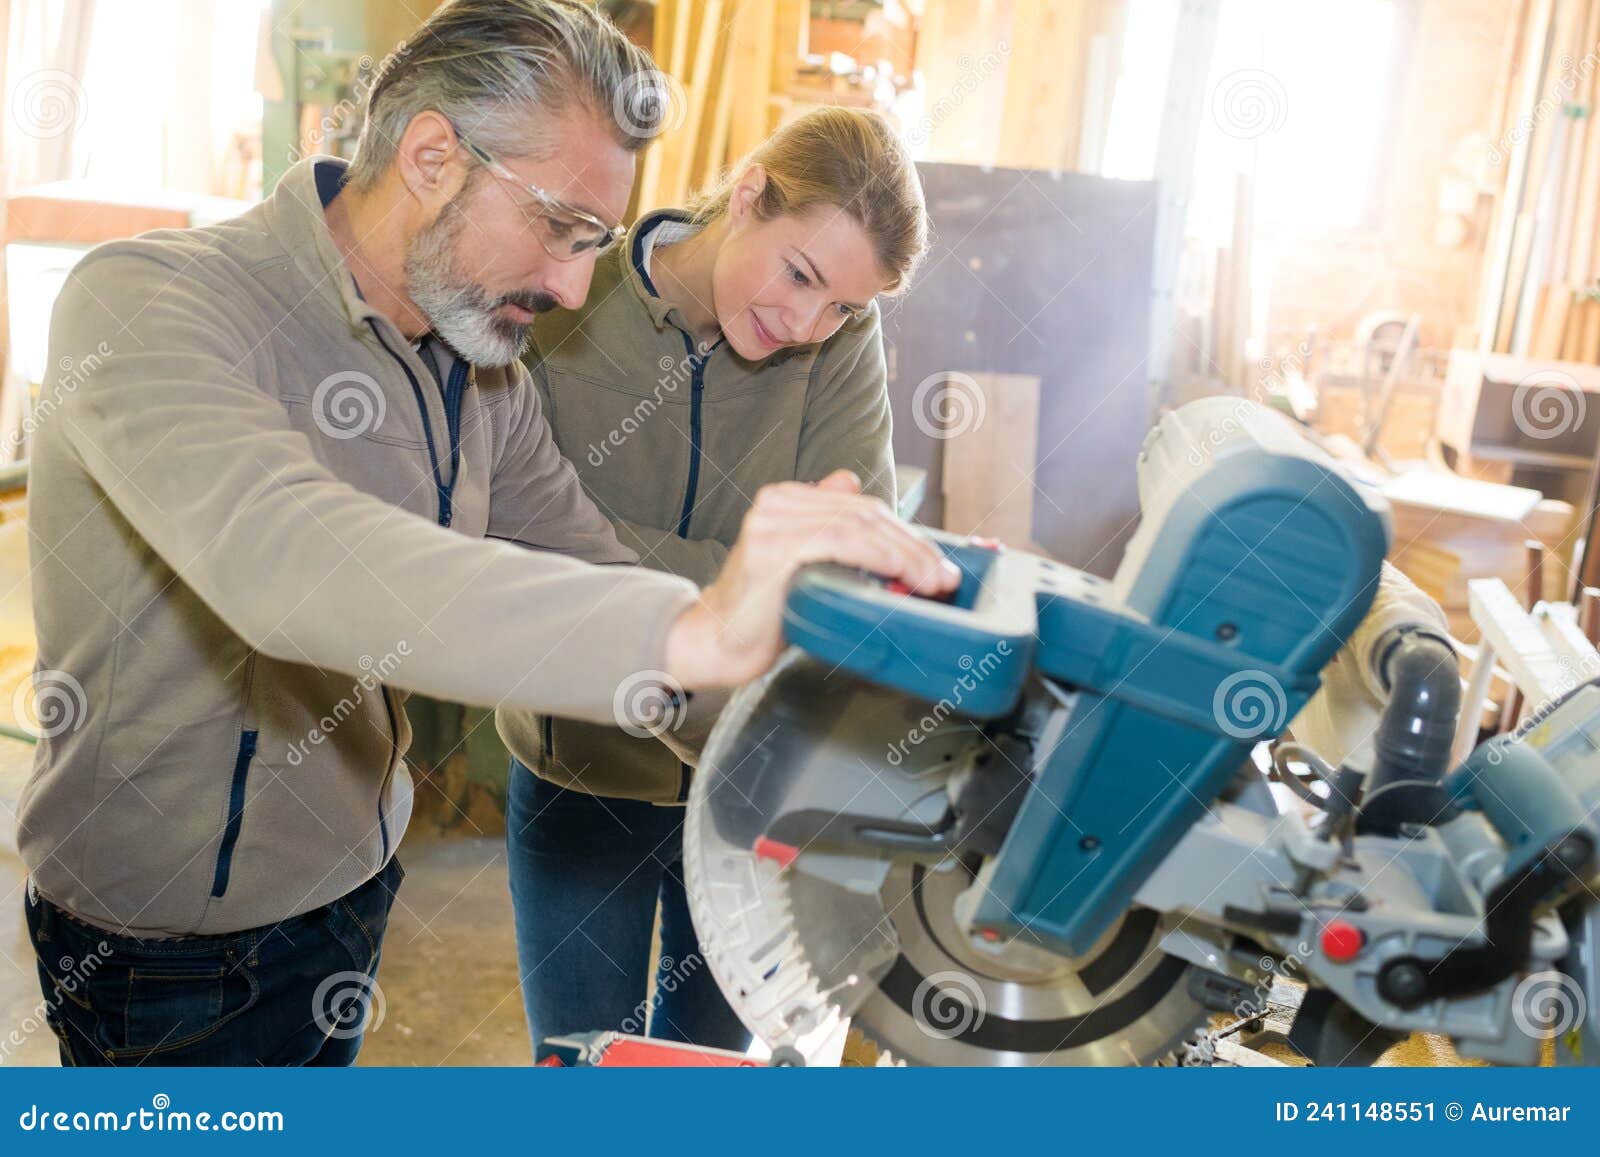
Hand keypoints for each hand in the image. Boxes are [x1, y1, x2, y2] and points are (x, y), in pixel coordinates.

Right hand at [663, 470, 959, 688]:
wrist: (715, 643)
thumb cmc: (764, 614)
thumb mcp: (804, 566)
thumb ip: (828, 528)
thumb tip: (853, 483)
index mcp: (786, 500)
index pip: (863, 508)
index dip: (908, 533)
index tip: (941, 561)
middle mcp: (777, 503)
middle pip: (866, 515)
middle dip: (915, 546)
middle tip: (947, 576)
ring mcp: (772, 523)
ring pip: (859, 526)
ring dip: (907, 554)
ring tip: (935, 581)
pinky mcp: (772, 549)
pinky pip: (840, 543)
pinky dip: (879, 557)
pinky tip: (902, 575)